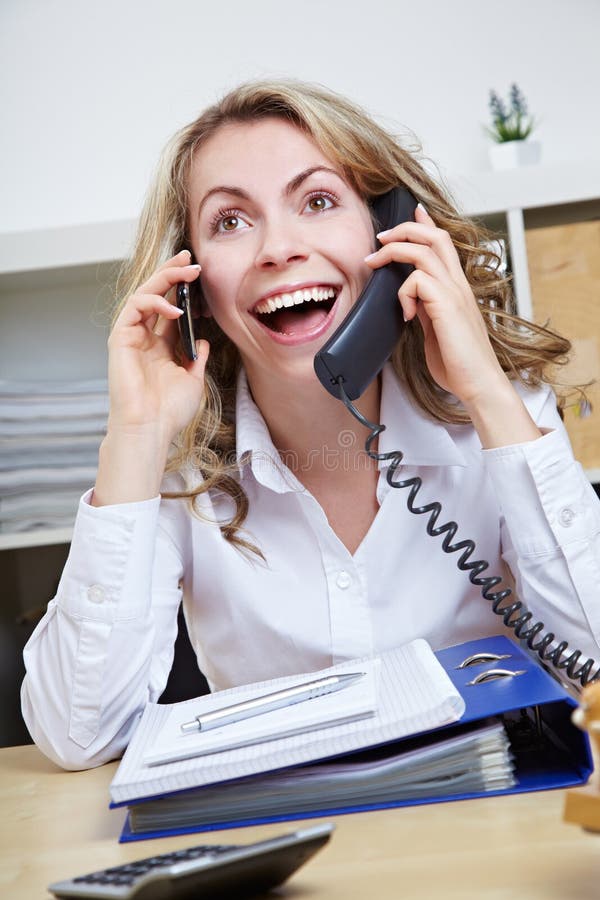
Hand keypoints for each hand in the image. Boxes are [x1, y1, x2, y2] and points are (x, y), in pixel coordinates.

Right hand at [106, 249, 208, 444]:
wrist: (150, 427)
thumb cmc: (169, 411)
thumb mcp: (193, 380)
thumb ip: (196, 357)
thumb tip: (202, 340)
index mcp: (160, 346)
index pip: (170, 307)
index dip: (182, 288)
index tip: (199, 273)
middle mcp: (144, 337)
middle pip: (156, 294)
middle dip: (172, 272)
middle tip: (190, 257)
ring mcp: (131, 336)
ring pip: (144, 294)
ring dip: (165, 278)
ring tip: (188, 271)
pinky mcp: (120, 337)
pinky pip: (135, 307)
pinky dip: (154, 301)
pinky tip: (175, 307)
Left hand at [365, 205, 541, 447]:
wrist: (478, 384)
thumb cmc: (459, 363)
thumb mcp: (436, 329)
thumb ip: (426, 309)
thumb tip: (411, 300)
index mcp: (457, 289)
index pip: (444, 244)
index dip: (427, 224)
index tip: (412, 211)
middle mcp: (458, 285)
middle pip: (435, 237)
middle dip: (404, 229)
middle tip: (380, 237)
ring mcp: (454, 293)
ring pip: (423, 251)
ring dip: (393, 252)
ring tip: (374, 263)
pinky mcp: (447, 306)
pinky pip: (417, 280)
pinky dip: (403, 292)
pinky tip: (406, 315)